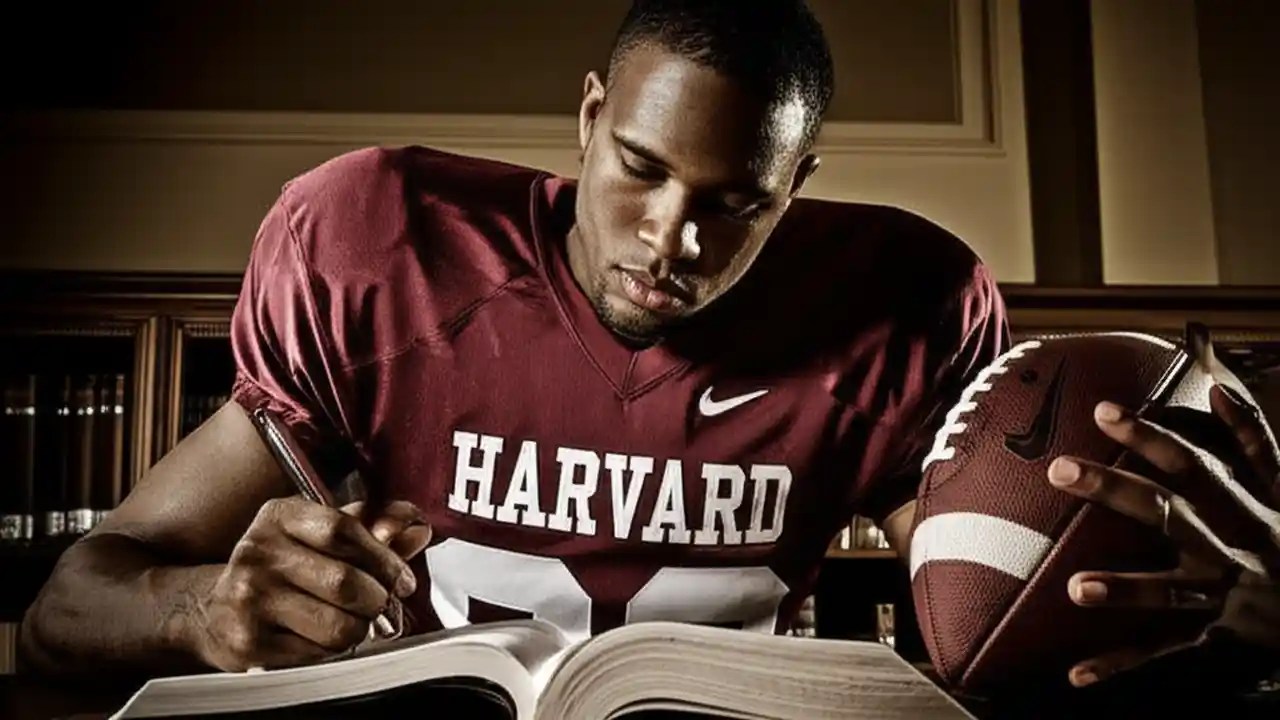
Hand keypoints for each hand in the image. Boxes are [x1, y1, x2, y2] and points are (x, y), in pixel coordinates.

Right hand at [191, 497, 431, 671]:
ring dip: (357, 629)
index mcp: (280, 516)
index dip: (384, 558)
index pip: (344, 529)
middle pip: (346, 582)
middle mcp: (258, 551)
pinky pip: (317, 654)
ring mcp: (248, 598)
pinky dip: (332, 650)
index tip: (402, 580)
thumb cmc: (279, 568)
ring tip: (348, 621)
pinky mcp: (248, 641)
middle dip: (376, 600)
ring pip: (337, 624)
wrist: (210, 610)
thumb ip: (371, 529)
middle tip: (379, 605)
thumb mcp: (318, 536)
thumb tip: (416, 529)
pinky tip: (318, 636)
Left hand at [1047, 381, 1279, 688]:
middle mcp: (1232, 548)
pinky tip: (1075, 674)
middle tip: (1057, 469)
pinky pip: (1164, 655)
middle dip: (1114, 489)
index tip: (1102, 409)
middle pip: (1167, 513)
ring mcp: (1225, 598)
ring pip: (1170, 591)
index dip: (1151, 435)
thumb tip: (1217, 385)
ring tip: (1076, 588)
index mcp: (1246, 508)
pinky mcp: (1219, 642)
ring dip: (1125, 589)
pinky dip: (1121, 666)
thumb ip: (1252, 437)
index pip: (1193, 462)